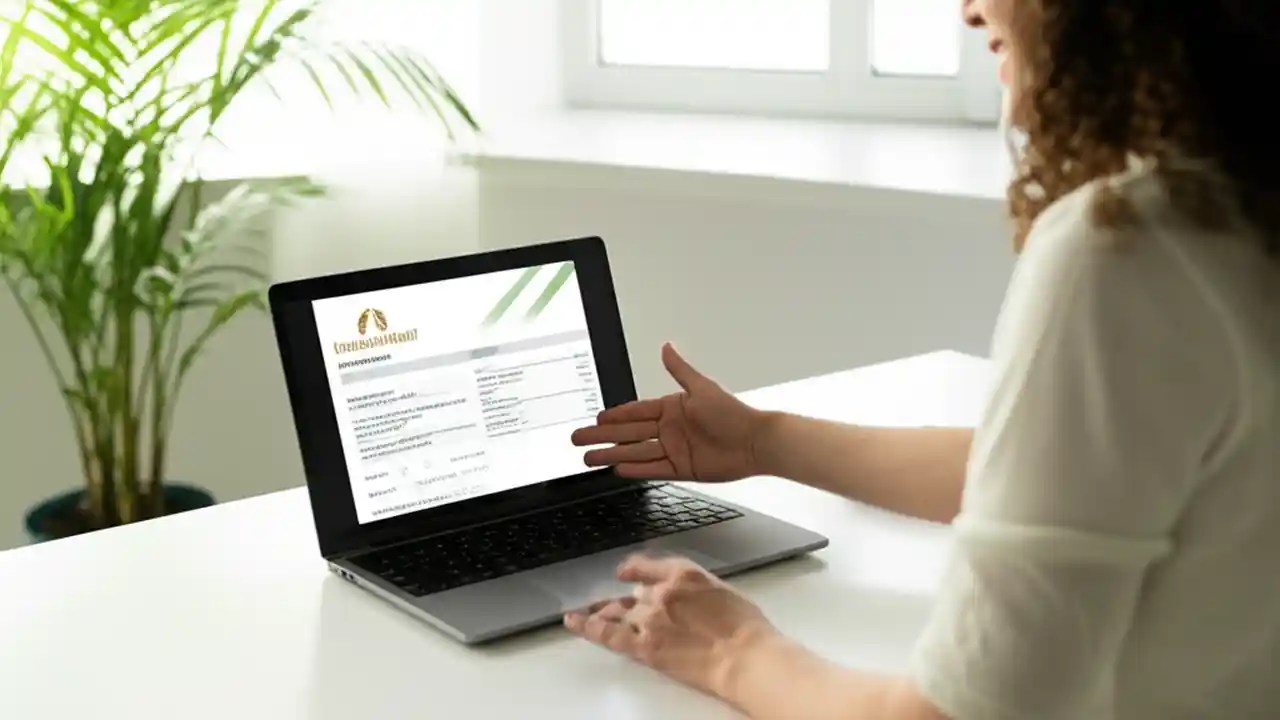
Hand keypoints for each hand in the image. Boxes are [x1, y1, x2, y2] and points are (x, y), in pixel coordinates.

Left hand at [563, 554, 777, 699]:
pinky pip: (608, 634)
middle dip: (634, 602)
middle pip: (636, 593)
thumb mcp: (720, 588)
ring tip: (592, 613)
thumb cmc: (744, 626)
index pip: (646, 566)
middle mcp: (661, 592)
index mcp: (683, 573)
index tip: (626, 573)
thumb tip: (679, 592)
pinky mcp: (644, 647)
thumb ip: (693, 585)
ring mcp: (650, 620)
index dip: (634, 570)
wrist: (745, 657)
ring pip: (620, 611)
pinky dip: (587, 626)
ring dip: (608, 612)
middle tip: (630, 609)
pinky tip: (573, 620)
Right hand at [571, 343, 763, 481]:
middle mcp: (670, 429)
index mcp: (672, 408)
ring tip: (588, 457)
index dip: (615, 416)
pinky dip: (635, 469)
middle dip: (602, 436)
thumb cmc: (733, 413)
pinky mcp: (682, 468)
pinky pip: (652, 468)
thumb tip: (666, 347)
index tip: (596, 417)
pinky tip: (616, 469)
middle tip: (578, 438)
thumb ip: (680, 369)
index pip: (636, 412)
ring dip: (611, 454)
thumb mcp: (702, 387)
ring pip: (635, 452)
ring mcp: (674, 450)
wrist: (755, 442)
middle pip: (628, 434)